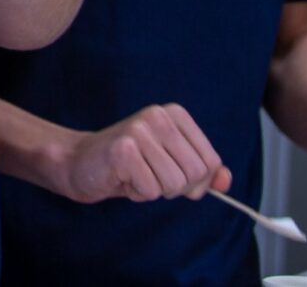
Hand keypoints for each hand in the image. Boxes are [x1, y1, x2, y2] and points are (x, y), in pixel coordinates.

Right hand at [61, 104, 229, 203]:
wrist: (81, 162)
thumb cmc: (131, 165)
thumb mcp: (173, 165)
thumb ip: (204, 173)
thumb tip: (225, 180)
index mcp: (175, 114)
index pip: (211, 162)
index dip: (195, 180)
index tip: (170, 170)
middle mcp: (158, 116)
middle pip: (196, 173)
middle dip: (176, 187)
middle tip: (150, 174)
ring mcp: (139, 130)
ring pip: (175, 184)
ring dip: (156, 190)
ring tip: (136, 174)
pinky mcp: (123, 149)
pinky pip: (151, 190)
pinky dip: (138, 193)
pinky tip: (123, 177)